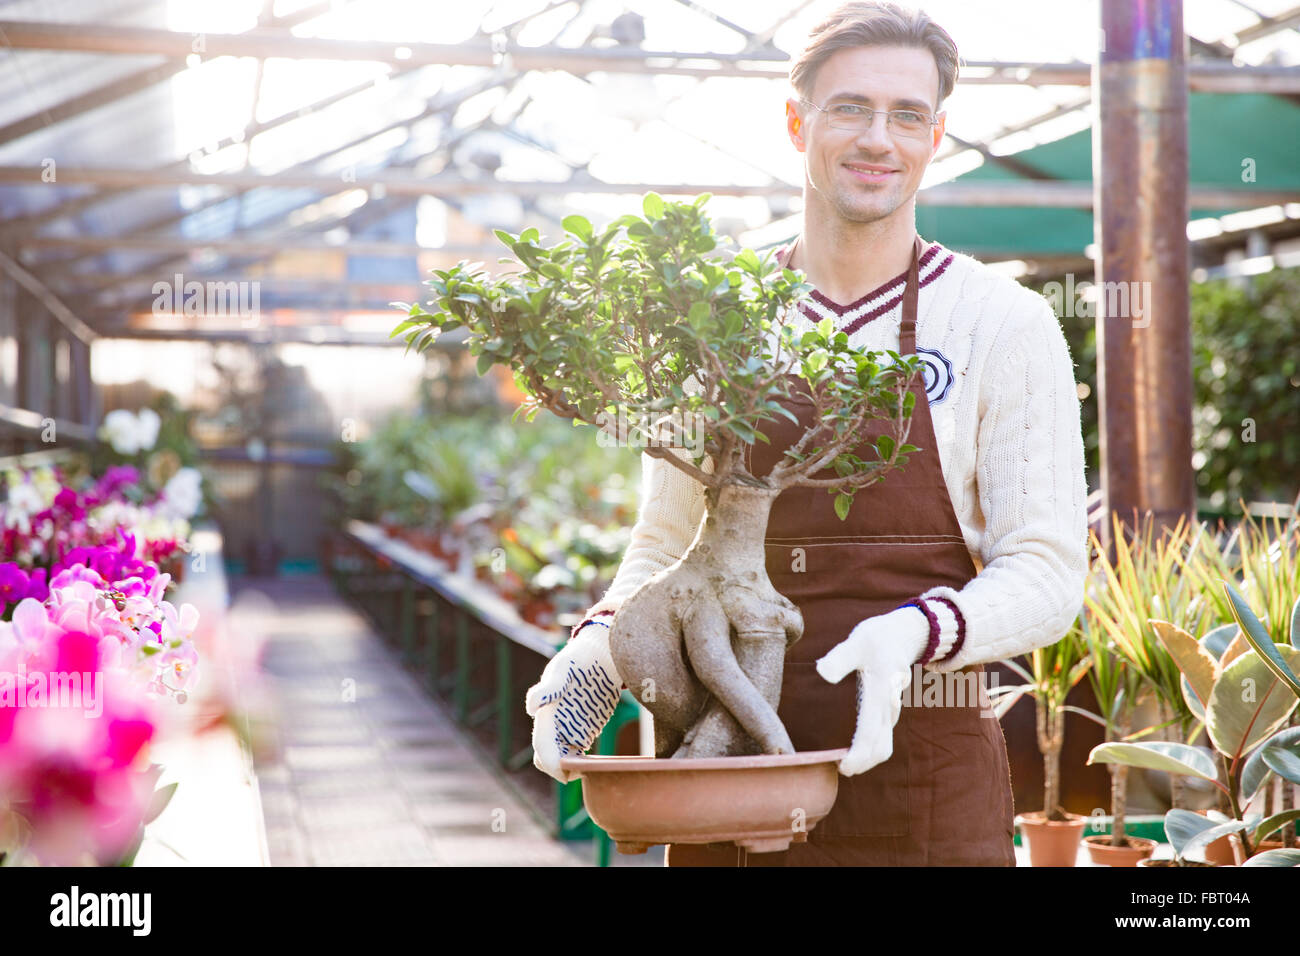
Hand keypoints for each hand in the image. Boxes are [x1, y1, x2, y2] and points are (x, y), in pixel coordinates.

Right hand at [525, 615, 622, 782]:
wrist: (599, 656)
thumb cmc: (578, 660)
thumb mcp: (563, 670)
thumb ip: (548, 688)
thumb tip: (531, 708)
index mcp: (546, 713)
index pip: (542, 745)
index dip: (550, 762)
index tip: (564, 774)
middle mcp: (554, 724)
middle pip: (549, 757)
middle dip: (559, 770)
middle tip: (580, 775)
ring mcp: (568, 728)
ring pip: (562, 758)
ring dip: (570, 769)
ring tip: (589, 771)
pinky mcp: (583, 730)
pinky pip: (577, 753)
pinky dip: (581, 763)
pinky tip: (593, 765)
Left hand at [815, 605, 928, 775]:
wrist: (905, 633)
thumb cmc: (877, 638)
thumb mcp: (857, 641)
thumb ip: (840, 657)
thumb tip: (822, 672)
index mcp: (880, 691)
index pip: (870, 731)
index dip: (859, 754)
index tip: (843, 768)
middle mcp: (888, 704)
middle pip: (880, 746)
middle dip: (862, 763)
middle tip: (840, 771)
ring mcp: (890, 708)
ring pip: (883, 743)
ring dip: (865, 758)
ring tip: (844, 765)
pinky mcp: (888, 708)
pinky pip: (881, 735)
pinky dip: (869, 748)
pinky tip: (853, 750)